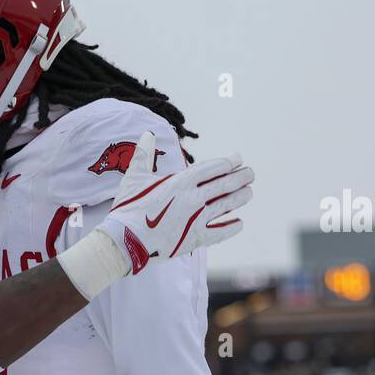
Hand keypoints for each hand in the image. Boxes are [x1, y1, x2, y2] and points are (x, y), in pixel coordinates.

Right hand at [95, 131, 252, 272]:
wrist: (124, 241)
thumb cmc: (127, 208)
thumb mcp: (134, 178)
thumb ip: (144, 155)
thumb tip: (146, 134)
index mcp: (181, 181)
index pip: (214, 167)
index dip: (229, 162)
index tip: (238, 159)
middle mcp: (194, 198)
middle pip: (226, 183)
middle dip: (242, 177)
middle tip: (250, 174)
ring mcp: (197, 219)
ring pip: (228, 205)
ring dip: (241, 197)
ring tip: (249, 193)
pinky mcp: (195, 239)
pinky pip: (221, 232)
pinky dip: (232, 227)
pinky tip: (240, 223)